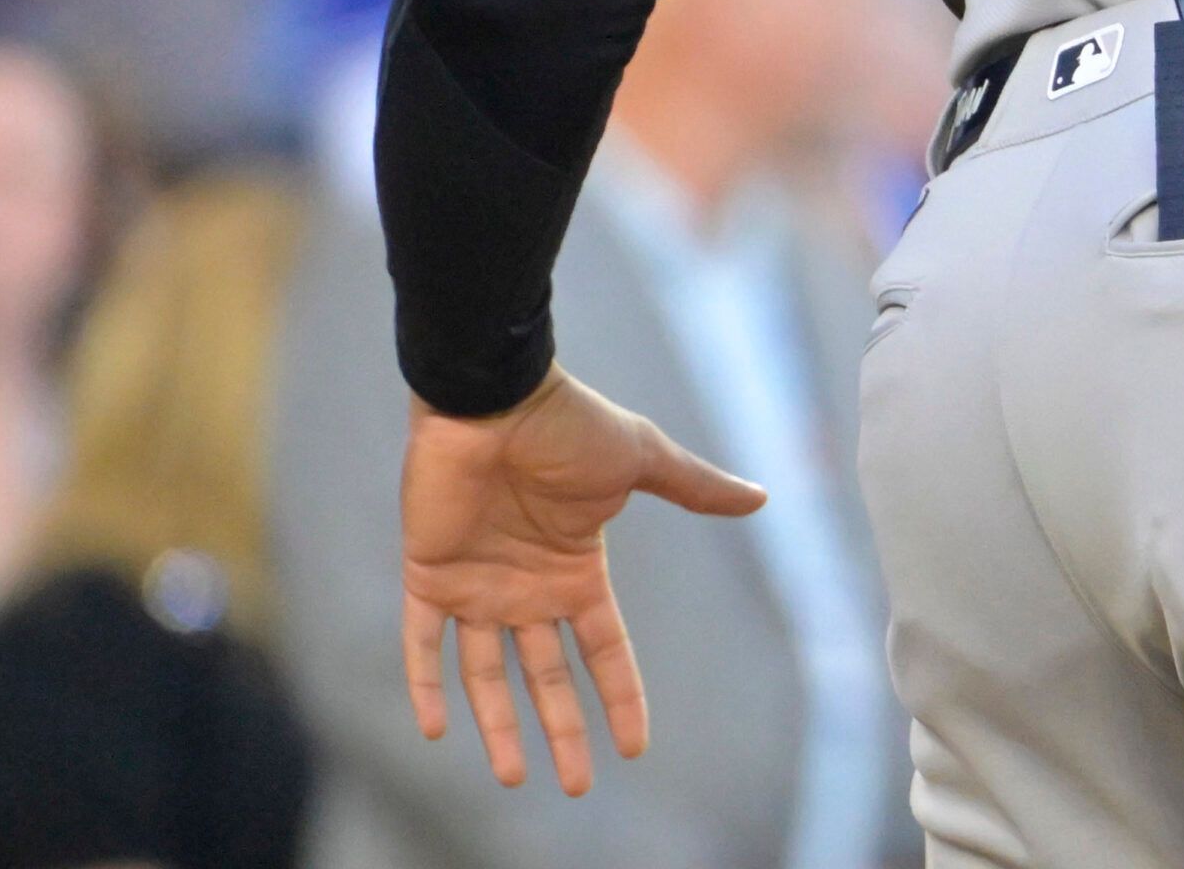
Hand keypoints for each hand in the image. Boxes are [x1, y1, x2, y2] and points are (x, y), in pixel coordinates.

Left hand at [400, 370, 764, 794]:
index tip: (636, 747)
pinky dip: (427, 685)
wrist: (494, 396)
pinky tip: (437, 728)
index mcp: (577, 570)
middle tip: (574, 787)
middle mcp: (529, 588)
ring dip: (497, 726)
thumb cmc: (569, 422)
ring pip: (487, 674)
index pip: (605, 648)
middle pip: (547, 676)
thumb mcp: (642, 458)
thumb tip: (761, 498)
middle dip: (562, 731)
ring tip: (512, 778)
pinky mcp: (430, 575)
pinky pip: (422, 644)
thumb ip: (694, 488)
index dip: (622, 696)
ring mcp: (478, 585)